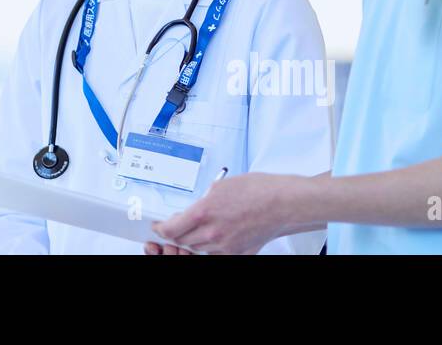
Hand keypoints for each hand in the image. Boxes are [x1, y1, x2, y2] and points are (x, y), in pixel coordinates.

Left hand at [147, 173, 296, 254]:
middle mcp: (212, 233)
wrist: (282, 203)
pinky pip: (216, 253)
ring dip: (194, 240)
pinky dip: (211, 246)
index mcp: (204, 212)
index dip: (161, 228)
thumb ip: (200, 202)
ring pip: (198, 248)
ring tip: (200, 227)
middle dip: (176, 233)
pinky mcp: (238, 253)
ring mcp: (226, 246)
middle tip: (176, 225)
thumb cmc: (256, 190)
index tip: (159, 226)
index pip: (170, 229)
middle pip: (183, 241)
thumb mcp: (219, 187)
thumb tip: (189, 212)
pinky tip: (216, 235)